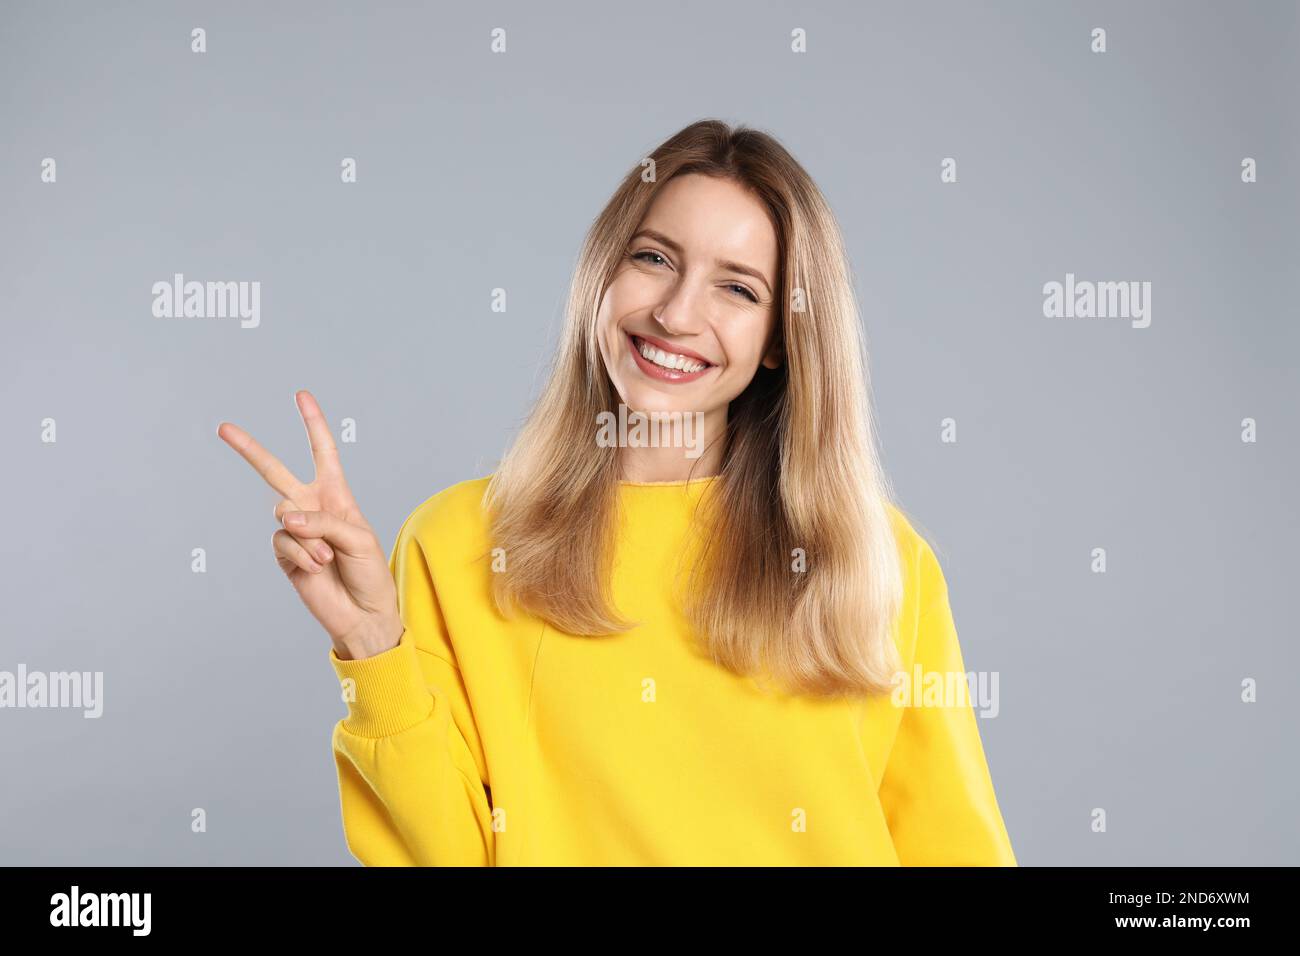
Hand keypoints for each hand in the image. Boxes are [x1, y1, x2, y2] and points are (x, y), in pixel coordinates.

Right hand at [217, 390, 402, 660]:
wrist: (362, 613)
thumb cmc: (368, 573)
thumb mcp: (358, 539)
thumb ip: (323, 521)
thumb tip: (285, 517)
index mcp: (336, 495)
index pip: (322, 453)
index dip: (313, 424)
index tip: (301, 395)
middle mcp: (312, 508)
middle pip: (275, 472)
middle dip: (250, 449)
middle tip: (223, 428)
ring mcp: (295, 531)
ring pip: (284, 514)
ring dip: (310, 537)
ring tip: (328, 558)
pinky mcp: (284, 554)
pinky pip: (283, 541)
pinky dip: (302, 554)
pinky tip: (317, 568)